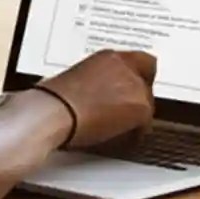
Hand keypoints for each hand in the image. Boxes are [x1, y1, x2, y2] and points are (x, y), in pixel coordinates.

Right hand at [34, 50, 156, 148]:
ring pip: (146, 104)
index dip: (139, 78)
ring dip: (134, 117)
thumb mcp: (75, 79)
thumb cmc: (52, 98)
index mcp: (109, 57)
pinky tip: (117, 141)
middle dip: (137, 99)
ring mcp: (136, 86)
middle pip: (147, 83)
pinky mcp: (140, 108)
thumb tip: (94, 93)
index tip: (133, 90)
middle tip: (126, 114)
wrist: (53, 112)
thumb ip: (95, 81)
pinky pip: (143, 125)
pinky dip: (132, 134)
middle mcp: (126, 67)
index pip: (142, 61)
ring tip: (117, 131)